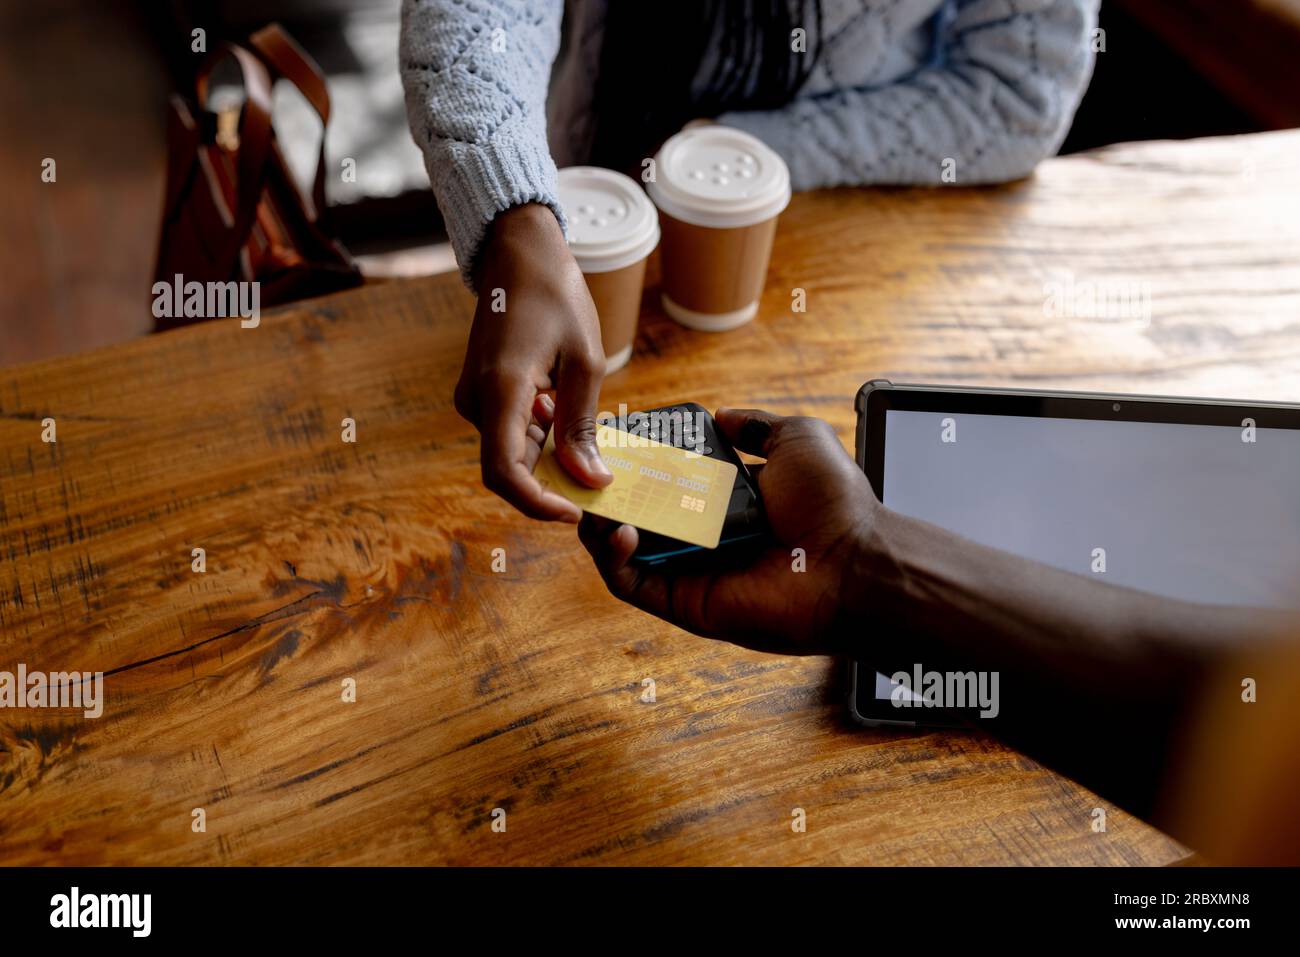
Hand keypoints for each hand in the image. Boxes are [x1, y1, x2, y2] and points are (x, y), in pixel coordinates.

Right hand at [456, 203, 612, 521]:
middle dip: (552, 483)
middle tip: (598, 477)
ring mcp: (473, 399)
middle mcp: (476, 401)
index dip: (538, 504)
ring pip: (513, 453)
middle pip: (510, 469)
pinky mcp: (480, 395)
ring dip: (550, 455)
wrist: (518, 255)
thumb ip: (582, 425)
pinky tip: (565, 410)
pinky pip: (509, 433)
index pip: (505, 472)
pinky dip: (540, 437)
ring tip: (586, 428)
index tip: (575, 511)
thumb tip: (592, 481)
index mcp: (501, 390)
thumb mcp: (586, 361)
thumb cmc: (556, 298)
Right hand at [577, 408, 883, 653]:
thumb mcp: (796, 439)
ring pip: (623, 552)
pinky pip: (632, 585)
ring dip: (598, 524)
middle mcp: (705, 538)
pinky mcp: (684, 604)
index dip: (637, 463)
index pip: (667, 482)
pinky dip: (612, 559)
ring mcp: (691, 573)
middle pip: (637, 515)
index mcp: (726, 502)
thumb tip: (723, 415)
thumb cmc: (833, 502)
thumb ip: (756, 426)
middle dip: (607, 492)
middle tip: (587, 469)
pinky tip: (617, 529)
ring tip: (593, 499)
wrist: (853, 561)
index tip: (614, 441)